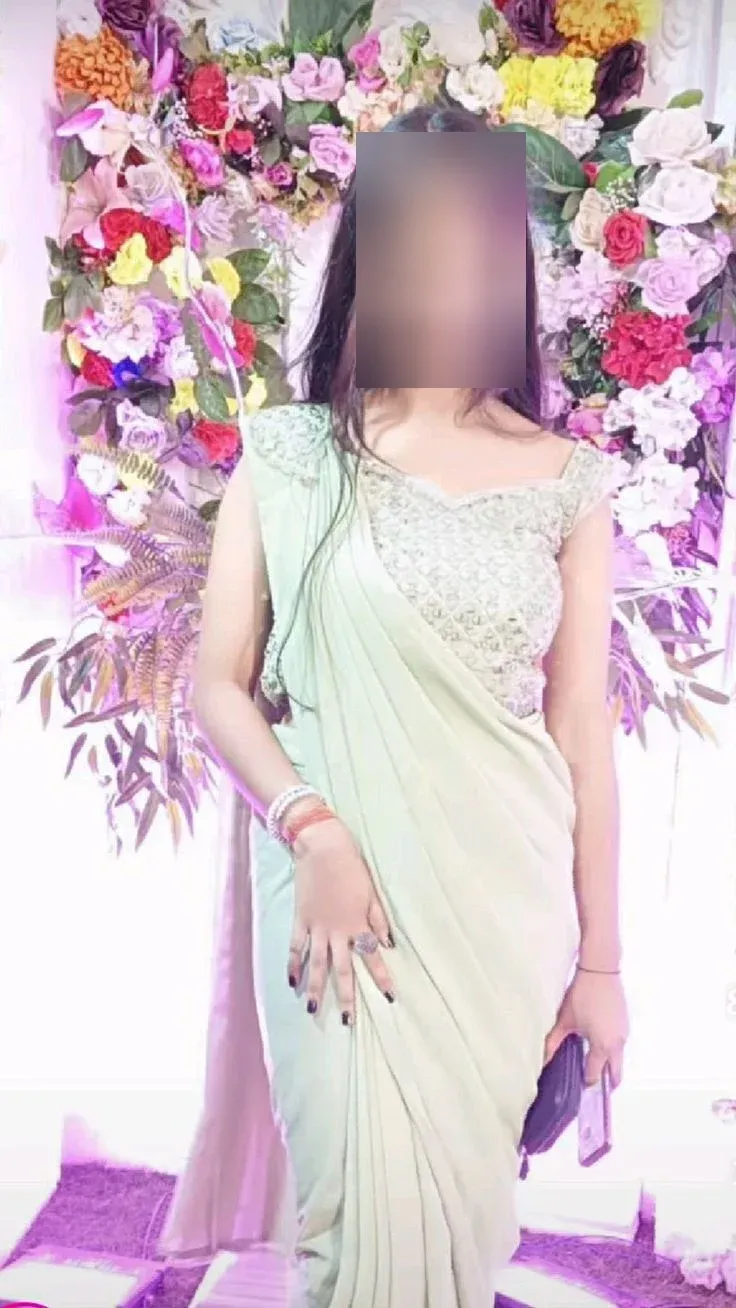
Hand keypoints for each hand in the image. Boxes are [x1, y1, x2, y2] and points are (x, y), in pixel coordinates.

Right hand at [287, 815, 393, 1025]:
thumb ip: (379, 920)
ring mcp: (316, 928)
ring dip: (315, 988)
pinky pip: (295, 947)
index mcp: (357, 924)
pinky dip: (293, 964)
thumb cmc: (352, 867)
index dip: (382, 977)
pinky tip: (291, 982)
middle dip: (346, 996)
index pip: (372, 957)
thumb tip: (388, 945)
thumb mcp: (371, 893)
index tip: (389, 997)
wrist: (322, 847)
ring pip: (316, 964)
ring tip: (313, 1010)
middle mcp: (337, 931)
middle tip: (348, 1021)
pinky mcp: (300, 920)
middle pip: (342, 969)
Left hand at [544, 969, 628, 1086]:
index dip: (585, 1082)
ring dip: (606, 1063)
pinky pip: (619, 1044)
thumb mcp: (564, 1021)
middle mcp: (618, 1044)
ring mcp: (624, 1033)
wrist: (600, 970)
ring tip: (587, 1059)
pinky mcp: (625, 1022)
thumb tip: (541, 1060)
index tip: (576, 1086)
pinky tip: (594, 1041)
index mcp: (603, 1047)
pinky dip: (610, 1049)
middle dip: (603, 1081)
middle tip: (586, 1080)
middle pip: (615, 1073)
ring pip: (617, 1058)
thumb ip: (552, 1043)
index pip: (595, 1075)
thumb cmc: (582, 995)